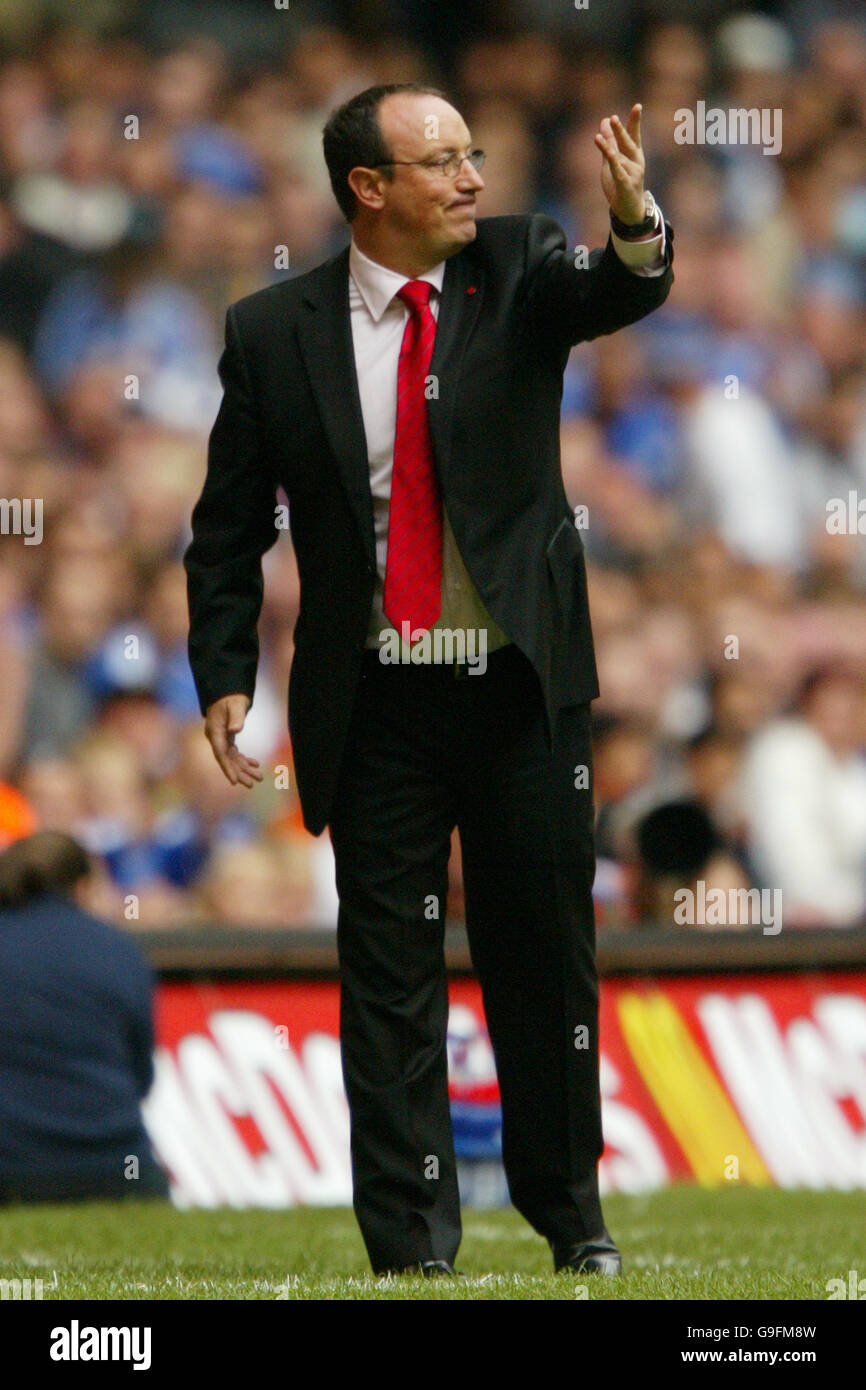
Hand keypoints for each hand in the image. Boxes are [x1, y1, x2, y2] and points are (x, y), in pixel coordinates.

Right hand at [204, 693, 262, 787]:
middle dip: (239, 773)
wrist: (227, 691)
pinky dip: (244, 759)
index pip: (220, 753)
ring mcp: (221, 739)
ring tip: (258, 778)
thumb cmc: (231, 697)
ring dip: (244, 768)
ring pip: (232, 758)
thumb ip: (236, 718)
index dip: (227, 768)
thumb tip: (235, 730)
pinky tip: (255, 764)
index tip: (234, 781)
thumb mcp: (235, 705)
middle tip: (251, 784)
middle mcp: (216, 738)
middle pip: (227, 760)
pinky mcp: (227, 738)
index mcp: (214, 732)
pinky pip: (235, 753)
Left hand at [594, 103, 645, 224]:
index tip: (638, 106)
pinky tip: (609, 154)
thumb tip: (605, 121)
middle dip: (620, 131)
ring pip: (618, 158)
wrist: (629, 209)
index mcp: (634, 155)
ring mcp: (633, 174)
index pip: (634, 135)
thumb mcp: (612, 161)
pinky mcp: (626, 185)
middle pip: (628, 143)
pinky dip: (613, 163)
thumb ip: (608, 142)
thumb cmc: (621, 182)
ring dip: (607, 148)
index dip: (635, 122)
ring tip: (597, 137)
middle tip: (613, 118)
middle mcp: (636, 162)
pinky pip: (618, 172)